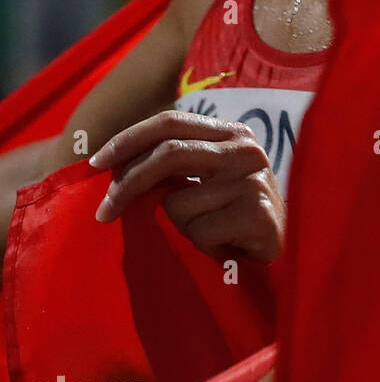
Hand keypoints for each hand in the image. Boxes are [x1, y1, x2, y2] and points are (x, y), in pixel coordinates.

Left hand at [89, 111, 285, 262]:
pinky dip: (199, 247)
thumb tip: (114, 168)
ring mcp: (253, 179)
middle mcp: (245, 148)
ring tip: (205, 236)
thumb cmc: (234, 220)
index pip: (170, 122)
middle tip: (104, 213)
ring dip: (178, 228)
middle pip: (168, 154)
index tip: (96, 162)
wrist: (281, 259)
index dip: (129, 138)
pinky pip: (198, 232)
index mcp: (230, 132)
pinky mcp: (257, 213)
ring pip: (178, 203)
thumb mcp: (206, 182)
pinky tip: (224, 248)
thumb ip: (175, 167)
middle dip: (127, 184)